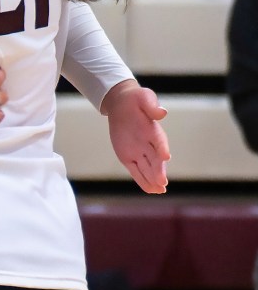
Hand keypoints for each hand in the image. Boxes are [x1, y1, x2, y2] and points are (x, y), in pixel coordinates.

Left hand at [101, 79, 168, 193]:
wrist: (123, 105)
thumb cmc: (137, 100)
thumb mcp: (144, 98)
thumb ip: (152, 106)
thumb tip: (162, 112)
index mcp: (154, 130)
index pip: (159, 141)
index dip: (162, 148)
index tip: (166, 156)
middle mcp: (149, 144)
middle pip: (155, 159)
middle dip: (158, 171)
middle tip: (163, 183)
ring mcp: (140, 151)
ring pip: (147, 168)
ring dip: (152, 179)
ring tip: (159, 191)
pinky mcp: (128, 156)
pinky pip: (136, 170)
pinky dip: (143, 180)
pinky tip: (151, 190)